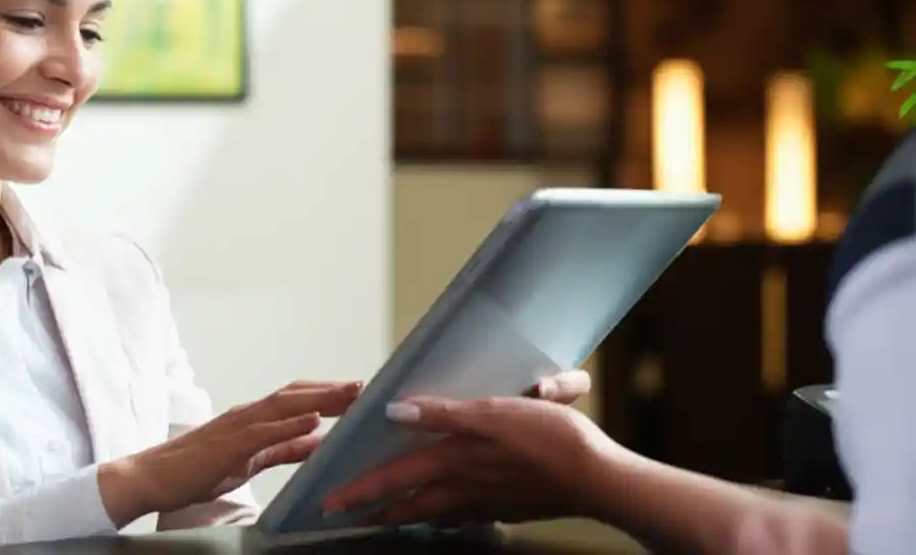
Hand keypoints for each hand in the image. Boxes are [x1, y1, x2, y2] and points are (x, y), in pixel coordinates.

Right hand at [100, 380, 360, 524]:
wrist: (151, 478)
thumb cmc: (197, 471)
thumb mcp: (251, 460)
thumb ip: (283, 448)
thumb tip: (317, 441)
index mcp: (253, 418)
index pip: (296, 399)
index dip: (328, 393)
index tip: (359, 393)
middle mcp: (248, 414)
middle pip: (296, 394)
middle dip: (332, 390)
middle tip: (366, 387)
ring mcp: (237, 426)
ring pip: (285, 404)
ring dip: (320, 398)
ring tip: (350, 395)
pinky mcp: (228, 443)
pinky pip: (264, 431)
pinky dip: (291, 423)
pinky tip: (313, 420)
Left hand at [322, 374, 612, 526]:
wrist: (598, 478)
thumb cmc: (548, 440)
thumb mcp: (493, 413)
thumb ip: (442, 414)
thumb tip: (395, 411)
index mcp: (453, 462)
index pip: (393, 480)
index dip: (358, 491)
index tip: (327, 503)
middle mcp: (462, 488)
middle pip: (406, 504)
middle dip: (373, 510)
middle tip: (347, 515)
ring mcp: (484, 502)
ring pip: (433, 511)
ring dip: (404, 513)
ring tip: (385, 515)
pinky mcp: (505, 506)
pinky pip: (462, 514)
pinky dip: (443, 513)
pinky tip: (445, 511)